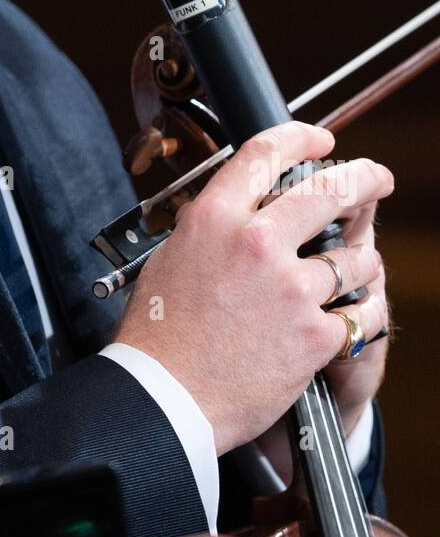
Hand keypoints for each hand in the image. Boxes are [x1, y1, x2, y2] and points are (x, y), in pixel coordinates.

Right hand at [113, 121, 393, 455]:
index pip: (267, 153)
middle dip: (365, 178)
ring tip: (358, 268)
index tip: (320, 140)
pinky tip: (358, 315)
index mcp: (216, 217)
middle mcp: (257, 242)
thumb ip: (210, 227)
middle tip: (377, 178)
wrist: (165, 398)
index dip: (301, 138)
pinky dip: (364, 314)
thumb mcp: (172, 255)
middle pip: (330, 190)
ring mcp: (291, 288)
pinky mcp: (314, 333)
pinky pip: (362, 313)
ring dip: (362, 261)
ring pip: (356, 257)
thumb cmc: (159, 333)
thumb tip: (236, 211)